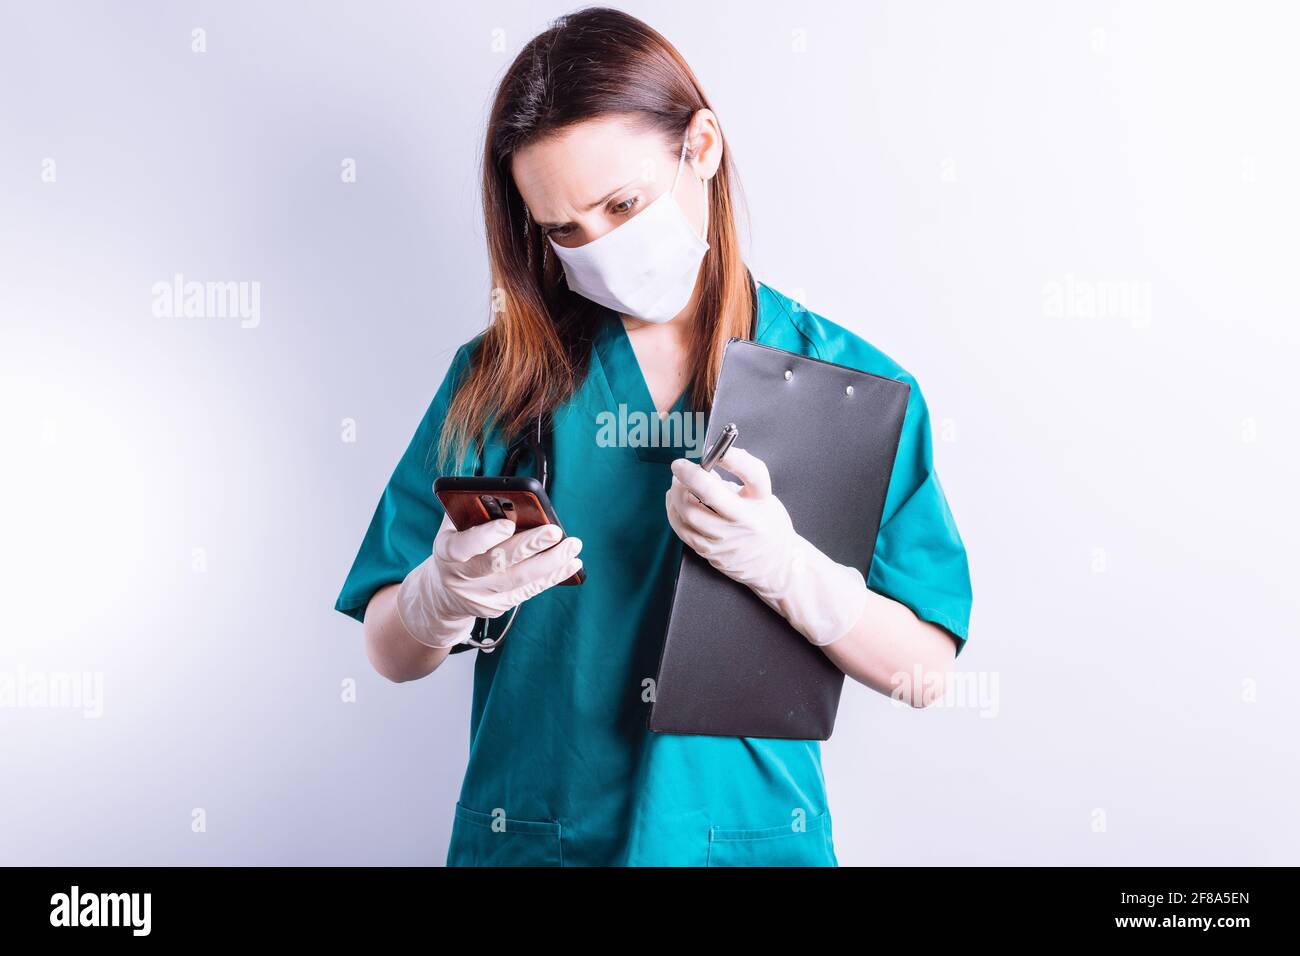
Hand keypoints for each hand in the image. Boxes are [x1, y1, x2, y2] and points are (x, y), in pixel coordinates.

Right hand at [395, 512, 583, 648]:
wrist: (445, 591)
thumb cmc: (459, 544)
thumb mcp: (455, 526)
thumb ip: (475, 510)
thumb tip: (510, 493)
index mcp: (445, 551)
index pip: (461, 546)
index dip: (484, 536)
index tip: (507, 524)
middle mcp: (460, 577)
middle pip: (498, 563)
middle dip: (529, 546)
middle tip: (555, 531)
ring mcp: (479, 596)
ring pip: (519, 579)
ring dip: (551, 561)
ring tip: (573, 545)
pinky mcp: (497, 607)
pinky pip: (529, 590)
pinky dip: (553, 576)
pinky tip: (571, 563)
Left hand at [664, 446, 866, 646]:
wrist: (776, 566)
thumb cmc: (769, 525)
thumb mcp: (765, 497)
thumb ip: (740, 480)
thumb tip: (709, 463)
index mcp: (762, 501)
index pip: (752, 474)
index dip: (734, 458)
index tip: (719, 450)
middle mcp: (744, 521)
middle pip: (708, 494)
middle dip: (688, 475)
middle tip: (679, 466)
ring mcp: (725, 540)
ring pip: (688, 513)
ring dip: (676, 494)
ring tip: (677, 485)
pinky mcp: (711, 553)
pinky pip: (683, 530)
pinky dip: (674, 512)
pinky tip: (675, 503)